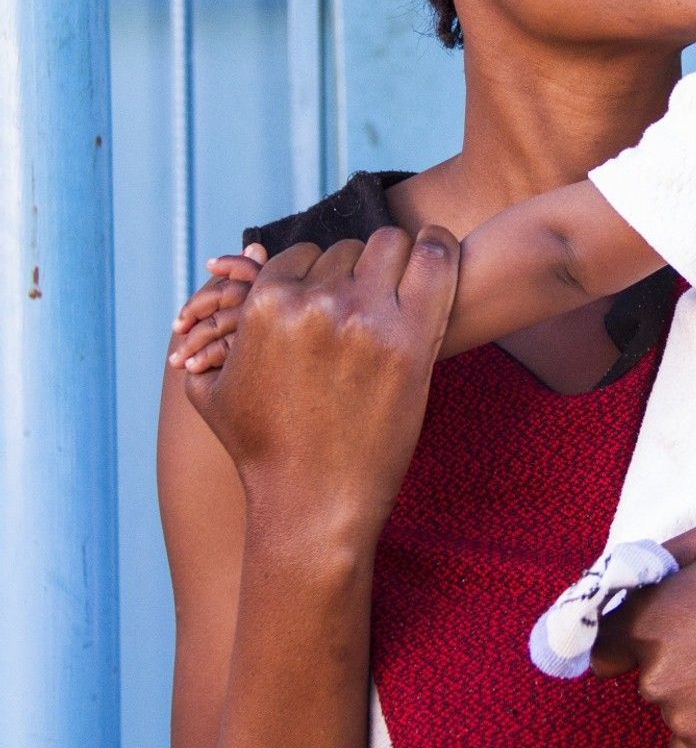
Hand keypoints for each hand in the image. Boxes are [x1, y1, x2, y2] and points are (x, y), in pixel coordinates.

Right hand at [178, 225, 460, 551]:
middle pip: (345, 250)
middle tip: (366, 301)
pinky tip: (438, 247)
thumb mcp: (212, 391)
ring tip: (402, 280)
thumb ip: (205, 335)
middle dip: (352, 271)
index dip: (314, 275)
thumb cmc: (261, 451)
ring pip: (389, 244)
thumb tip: (217, 284)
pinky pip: (434, 261)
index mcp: (267, 304)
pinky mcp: (412, 339)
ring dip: (394, 259)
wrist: (314, 503)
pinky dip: (438, 247)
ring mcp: (366, 318)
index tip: (329, 295)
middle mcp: (315, 303)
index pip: (300, 253)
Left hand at [590, 520, 695, 747]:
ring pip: (674, 714)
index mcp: (654, 618)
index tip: (660, 634)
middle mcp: (660, 674)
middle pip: (647, 676)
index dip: (629, 636)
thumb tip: (621, 583)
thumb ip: (659, 560)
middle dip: (677, 662)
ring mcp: (688, 721)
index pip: (605, 640)